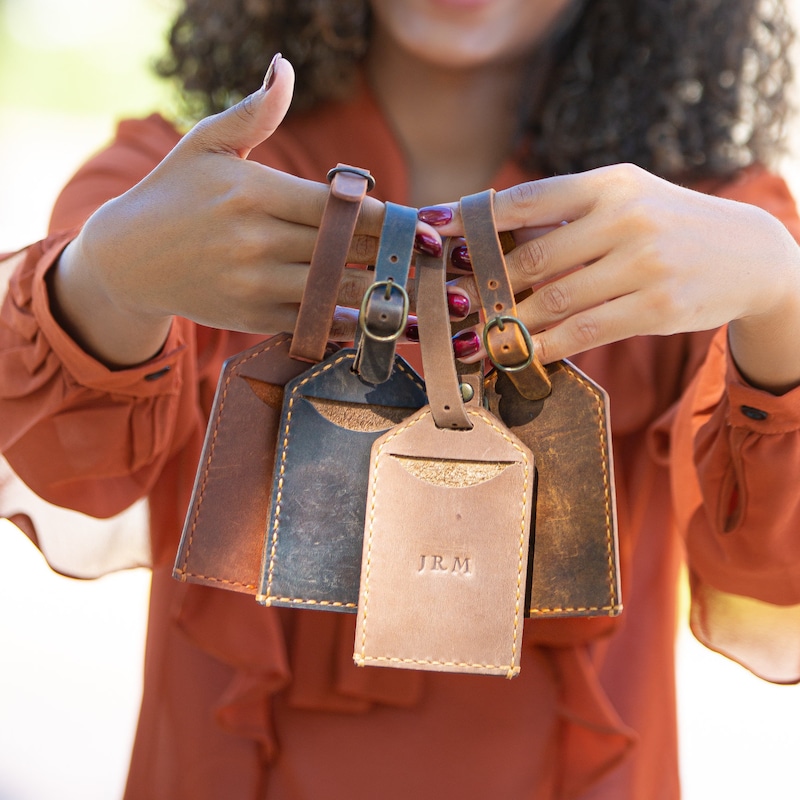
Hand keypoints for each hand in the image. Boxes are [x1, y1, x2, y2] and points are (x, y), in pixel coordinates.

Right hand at [53, 55, 439, 365]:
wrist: (127, 260)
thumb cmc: (172, 194)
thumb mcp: (205, 144)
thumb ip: (253, 114)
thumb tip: (285, 67)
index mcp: (252, 191)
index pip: (337, 207)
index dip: (383, 218)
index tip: (415, 224)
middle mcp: (255, 239)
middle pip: (343, 248)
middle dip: (390, 253)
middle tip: (428, 257)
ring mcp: (253, 282)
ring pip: (334, 289)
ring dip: (377, 291)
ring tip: (410, 289)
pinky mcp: (250, 316)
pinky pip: (311, 321)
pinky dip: (344, 322)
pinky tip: (370, 320)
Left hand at [424, 164, 799, 391]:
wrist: (751, 254)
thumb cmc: (672, 225)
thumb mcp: (627, 199)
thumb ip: (568, 214)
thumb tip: (494, 235)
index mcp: (610, 184)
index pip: (526, 200)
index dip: (474, 220)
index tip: (436, 233)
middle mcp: (625, 218)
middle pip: (530, 259)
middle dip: (484, 286)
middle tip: (453, 303)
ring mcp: (643, 264)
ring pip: (552, 301)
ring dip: (509, 322)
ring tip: (481, 333)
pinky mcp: (656, 309)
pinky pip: (583, 333)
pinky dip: (545, 346)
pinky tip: (523, 352)